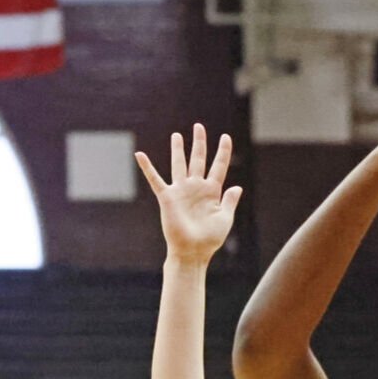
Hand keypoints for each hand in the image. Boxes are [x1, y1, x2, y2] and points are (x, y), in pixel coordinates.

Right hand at [135, 124, 243, 264]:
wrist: (192, 252)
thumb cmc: (209, 239)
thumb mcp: (225, 218)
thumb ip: (230, 201)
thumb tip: (237, 186)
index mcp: (211, 191)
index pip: (218, 166)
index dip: (223, 151)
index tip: (226, 137)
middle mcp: (195, 187)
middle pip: (198, 159)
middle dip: (199, 143)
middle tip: (199, 126)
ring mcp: (181, 191)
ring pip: (179, 164)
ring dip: (178, 150)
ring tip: (177, 135)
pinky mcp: (167, 197)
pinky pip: (155, 179)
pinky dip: (147, 167)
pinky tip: (140, 155)